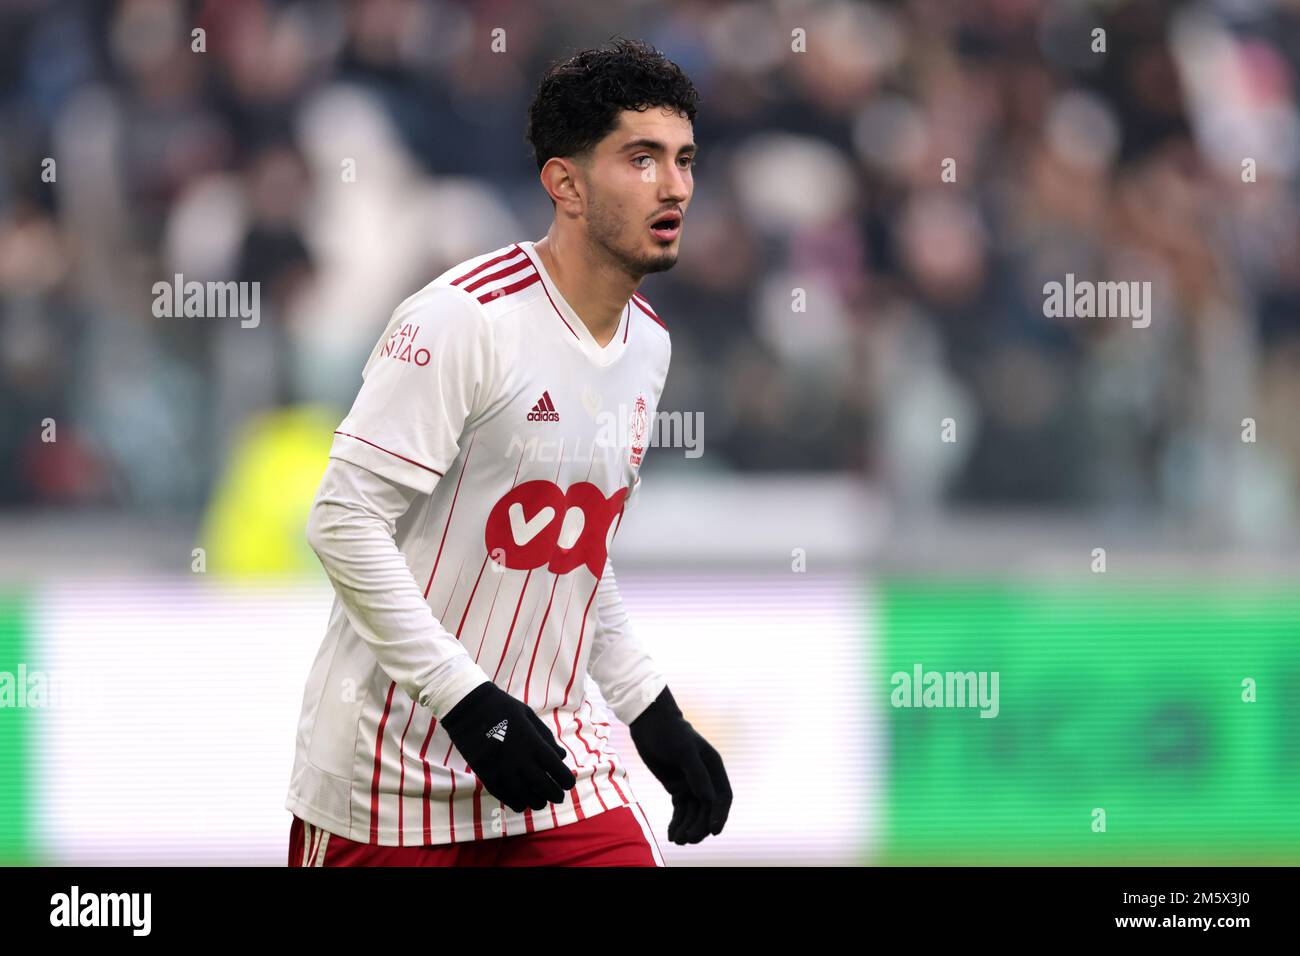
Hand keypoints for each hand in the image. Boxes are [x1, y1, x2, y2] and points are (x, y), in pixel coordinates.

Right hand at [441, 682, 576, 812]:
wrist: (468, 707)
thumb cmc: (502, 707)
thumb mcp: (528, 715)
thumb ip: (546, 737)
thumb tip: (561, 756)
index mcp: (532, 742)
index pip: (556, 769)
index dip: (565, 780)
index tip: (568, 783)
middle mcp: (519, 759)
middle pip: (543, 786)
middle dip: (555, 795)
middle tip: (558, 797)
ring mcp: (501, 769)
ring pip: (524, 796)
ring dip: (536, 802)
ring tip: (541, 801)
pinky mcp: (485, 775)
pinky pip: (504, 796)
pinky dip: (516, 803)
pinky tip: (522, 803)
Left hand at [630, 687, 731, 844]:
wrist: (649, 724)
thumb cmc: (670, 732)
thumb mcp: (684, 751)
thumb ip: (697, 774)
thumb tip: (709, 800)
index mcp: (713, 768)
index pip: (722, 797)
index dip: (720, 815)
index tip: (713, 831)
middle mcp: (705, 779)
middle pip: (707, 809)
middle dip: (699, 825)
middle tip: (688, 839)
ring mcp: (690, 784)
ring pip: (693, 813)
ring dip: (687, 827)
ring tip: (678, 840)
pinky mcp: (677, 788)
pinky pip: (680, 810)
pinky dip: (677, 823)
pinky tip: (672, 835)